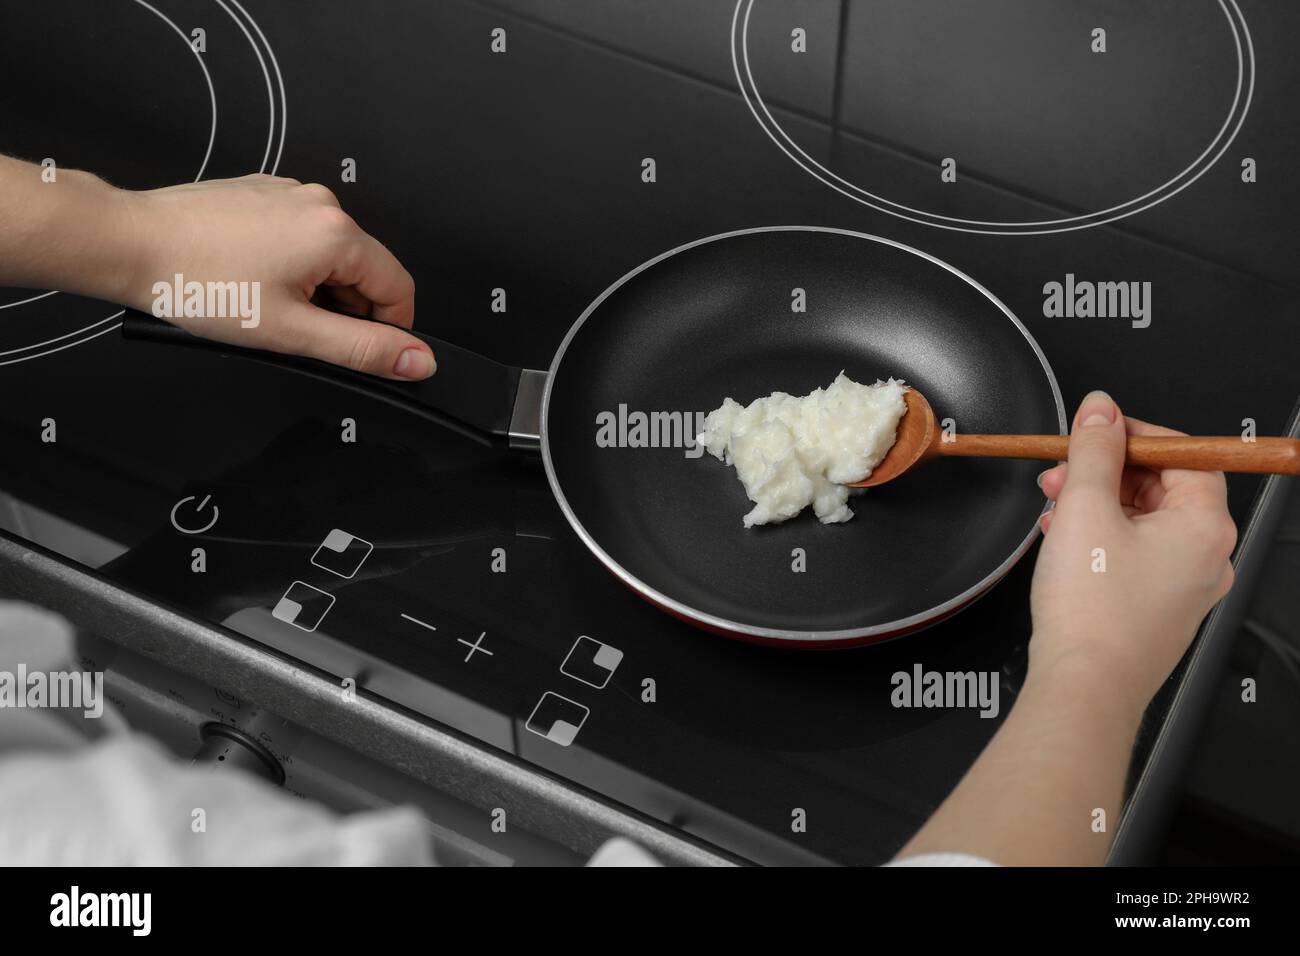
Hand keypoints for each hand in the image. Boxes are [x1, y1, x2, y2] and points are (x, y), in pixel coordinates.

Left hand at [113, 174, 433, 379]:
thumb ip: (363, 350)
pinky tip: (248, 282)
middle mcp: (319, 203)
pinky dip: (286, 267)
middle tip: (294, 330)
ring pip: (330, 258)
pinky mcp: (262, 195)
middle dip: (342, 311)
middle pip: (365, 273)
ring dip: (313, 290)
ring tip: (262, 304)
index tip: (358, 351)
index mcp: (336, 232)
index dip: (389, 332)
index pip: (400, 290)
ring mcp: (289, 194)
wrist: (130, 244)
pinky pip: (298, 238)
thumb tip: (418, 361)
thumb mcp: (292, 332)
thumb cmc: (196, 282)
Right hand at [1029, 391, 1236, 716]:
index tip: (1096, 430)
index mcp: (1205, 527)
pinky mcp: (1157, 610)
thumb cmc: (1093, 612)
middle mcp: (1206, 558)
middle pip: (1162, 487)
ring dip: (1097, 504)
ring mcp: (1184, 588)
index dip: (1135, 435)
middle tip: (1064, 471)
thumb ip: (1093, 450)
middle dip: (1106, 472)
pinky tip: (1063, 541)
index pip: (1184, 454)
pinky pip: (1135, 555)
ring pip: (1144, 522)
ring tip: (1055, 508)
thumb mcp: (1084, 507)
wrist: (1084, 685)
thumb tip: (1101, 411)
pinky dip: (1101, 538)